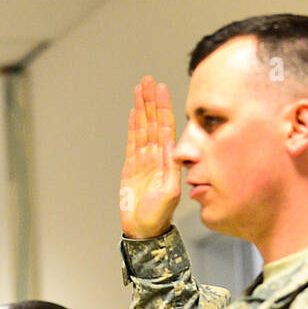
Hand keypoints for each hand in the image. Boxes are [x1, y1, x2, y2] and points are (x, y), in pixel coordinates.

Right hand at [120, 75, 179, 238]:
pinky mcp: (132, 166)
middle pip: (154, 121)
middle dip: (151, 100)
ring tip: (140, 88)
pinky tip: (134, 112)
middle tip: (148, 80)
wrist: (144, 229)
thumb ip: (173, 172)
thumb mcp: (171, 193)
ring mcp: (144, 159)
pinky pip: (132, 141)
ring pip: (143, 127)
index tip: (161, 89)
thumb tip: (175, 152)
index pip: (166, 126)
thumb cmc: (159, 215)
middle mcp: (157, 155)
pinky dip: (134, 125)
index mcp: (169, 159)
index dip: (163, 107)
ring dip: (142, 108)